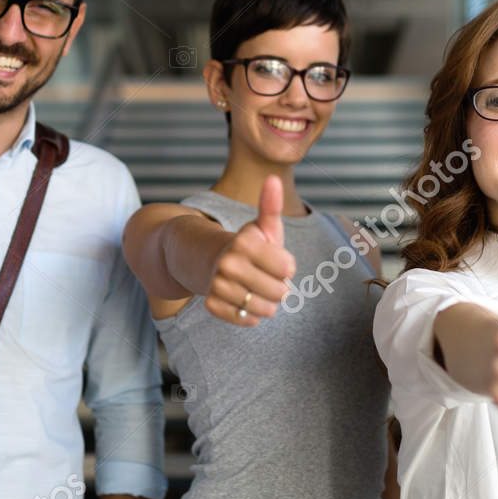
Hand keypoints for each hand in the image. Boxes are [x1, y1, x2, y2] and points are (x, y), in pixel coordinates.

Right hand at [203, 175, 296, 325]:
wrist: (209, 260)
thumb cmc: (248, 246)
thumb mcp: (262, 226)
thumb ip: (271, 205)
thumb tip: (273, 179)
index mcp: (244, 242)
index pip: (288, 269)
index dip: (287, 267)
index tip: (276, 260)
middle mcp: (227, 264)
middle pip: (280, 292)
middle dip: (279, 287)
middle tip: (266, 276)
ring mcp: (217, 286)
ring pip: (265, 309)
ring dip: (267, 302)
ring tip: (257, 289)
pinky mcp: (212, 305)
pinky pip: (246, 319)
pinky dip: (251, 314)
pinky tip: (245, 300)